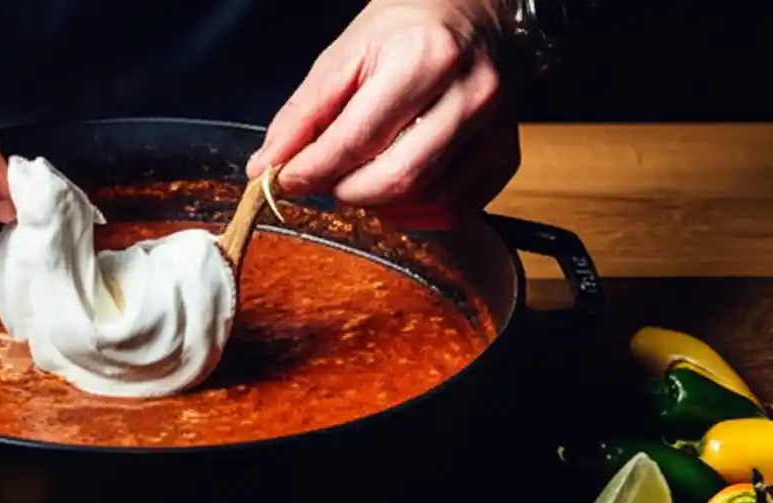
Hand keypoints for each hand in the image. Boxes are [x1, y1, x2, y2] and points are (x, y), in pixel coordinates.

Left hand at [247, 0, 519, 228]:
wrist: (471, 10)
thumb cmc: (404, 30)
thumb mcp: (343, 56)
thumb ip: (302, 114)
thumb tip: (265, 167)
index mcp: (423, 59)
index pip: (356, 139)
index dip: (312, 170)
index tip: (285, 179)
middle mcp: (469, 94)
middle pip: (396, 179)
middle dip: (345, 192)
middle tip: (327, 179)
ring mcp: (495, 128)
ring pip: (425, 200)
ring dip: (378, 204)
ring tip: (361, 177)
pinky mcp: (507, 155)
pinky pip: (456, 210)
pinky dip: (415, 213)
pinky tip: (396, 190)